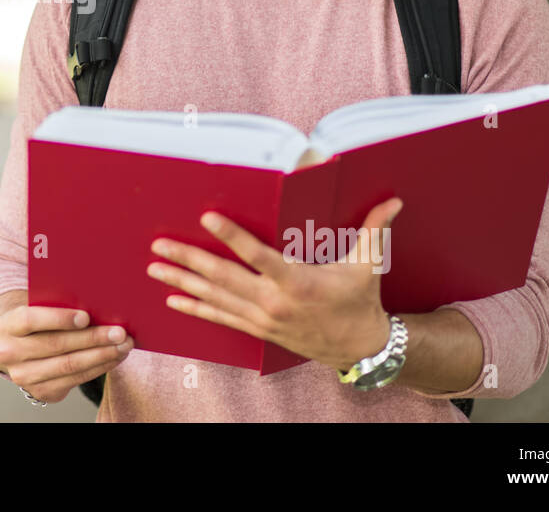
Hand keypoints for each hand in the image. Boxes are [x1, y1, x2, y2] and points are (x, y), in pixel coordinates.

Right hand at [0, 294, 134, 403]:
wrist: (20, 347)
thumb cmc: (39, 319)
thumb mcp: (38, 307)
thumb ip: (58, 303)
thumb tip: (99, 303)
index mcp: (8, 324)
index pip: (31, 320)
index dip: (58, 318)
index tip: (86, 316)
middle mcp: (10, 353)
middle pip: (56, 345)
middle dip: (92, 338)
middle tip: (119, 332)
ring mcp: (24, 376)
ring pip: (69, 365)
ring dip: (102, 355)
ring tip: (123, 345)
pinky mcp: (41, 391)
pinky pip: (76, 380)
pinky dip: (99, 367)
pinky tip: (114, 357)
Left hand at [145, 197, 402, 371]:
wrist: (360, 348)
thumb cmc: (360, 302)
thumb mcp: (367, 265)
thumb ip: (374, 230)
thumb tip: (394, 200)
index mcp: (297, 281)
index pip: (257, 255)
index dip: (231, 236)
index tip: (207, 218)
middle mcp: (273, 301)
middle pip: (224, 277)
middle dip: (189, 260)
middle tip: (159, 245)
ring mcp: (262, 319)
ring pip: (215, 298)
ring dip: (183, 282)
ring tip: (155, 268)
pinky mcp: (258, 330)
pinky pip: (221, 318)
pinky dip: (196, 308)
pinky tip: (173, 298)